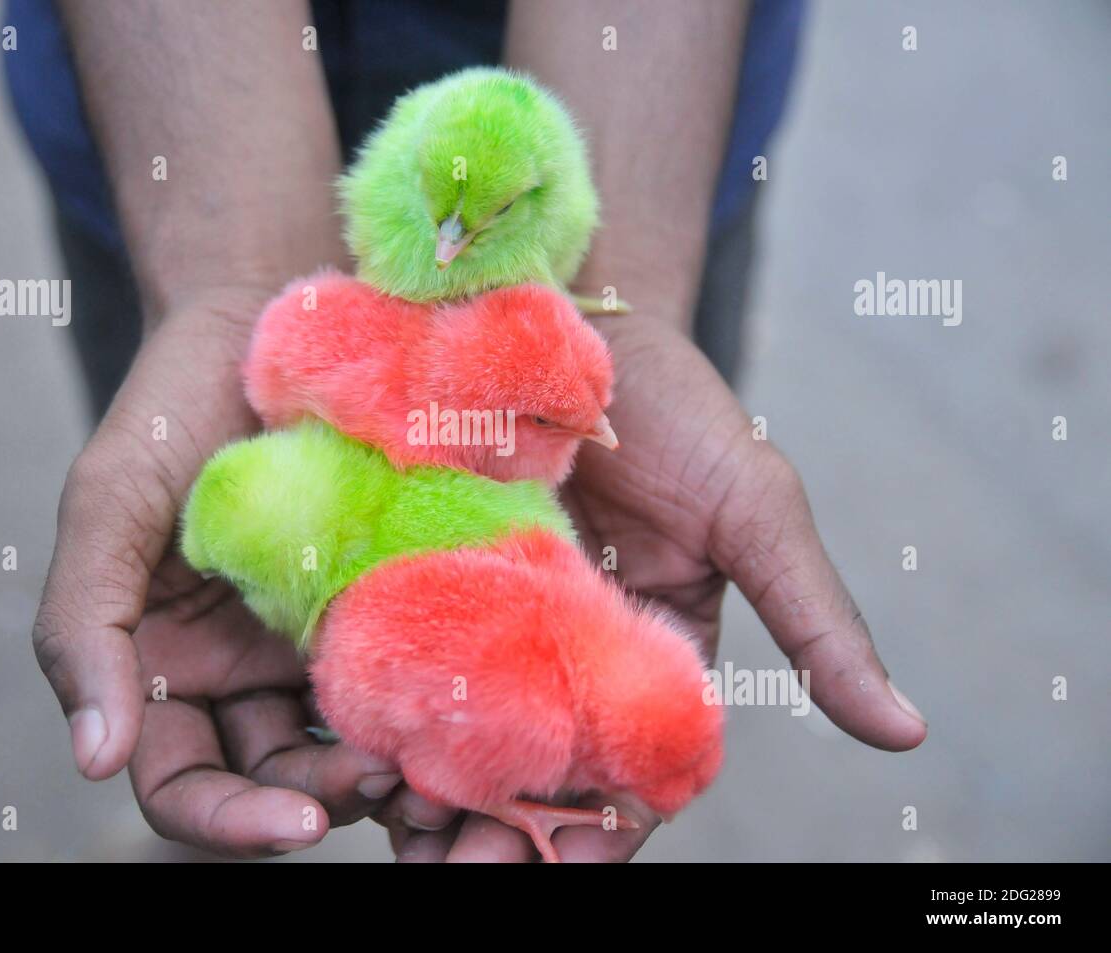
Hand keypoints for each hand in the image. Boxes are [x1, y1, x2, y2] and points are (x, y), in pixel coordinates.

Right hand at [32, 290, 399, 856]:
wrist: (267, 324)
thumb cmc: (171, 408)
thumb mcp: (107, 504)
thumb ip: (82, 627)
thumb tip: (91, 757)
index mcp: (165, 666)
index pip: (184, 784)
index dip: (231, 822)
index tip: (297, 822)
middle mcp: (243, 671)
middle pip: (278, 780)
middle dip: (328, 800)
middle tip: (390, 782)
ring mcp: (321, 640)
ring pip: (352, 743)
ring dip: (392, 771)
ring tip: (442, 767)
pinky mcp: (391, 601)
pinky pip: (412, 676)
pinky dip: (435, 707)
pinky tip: (470, 708)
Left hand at [383, 313, 927, 861]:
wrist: (564, 307)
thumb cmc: (676, 406)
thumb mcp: (754, 510)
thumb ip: (815, 621)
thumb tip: (907, 733)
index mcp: (652, 657)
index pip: (632, 772)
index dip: (607, 828)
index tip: (575, 861)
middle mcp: (563, 654)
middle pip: (532, 775)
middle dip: (500, 834)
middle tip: (460, 866)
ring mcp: (480, 622)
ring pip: (454, 738)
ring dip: (427, 795)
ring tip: (393, 820)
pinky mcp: (410, 583)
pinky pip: (391, 670)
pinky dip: (375, 716)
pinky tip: (350, 746)